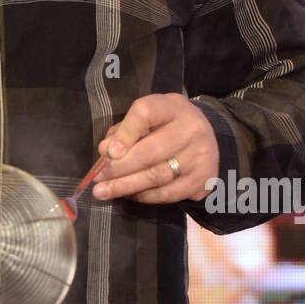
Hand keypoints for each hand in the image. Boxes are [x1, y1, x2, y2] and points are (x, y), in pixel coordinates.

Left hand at [91, 93, 218, 203]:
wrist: (206, 139)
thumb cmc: (167, 125)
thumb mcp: (148, 118)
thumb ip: (125, 130)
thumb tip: (106, 151)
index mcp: (173, 107)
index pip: (146, 114)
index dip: (125, 133)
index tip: (107, 152)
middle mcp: (191, 129)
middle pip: (149, 152)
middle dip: (118, 168)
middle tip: (97, 178)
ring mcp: (200, 156)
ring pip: (157, 176)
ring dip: (126, 186)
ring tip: (104, 192)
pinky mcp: (204, 180)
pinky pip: (168, 194)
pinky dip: (145, 196)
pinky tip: (130, 195)